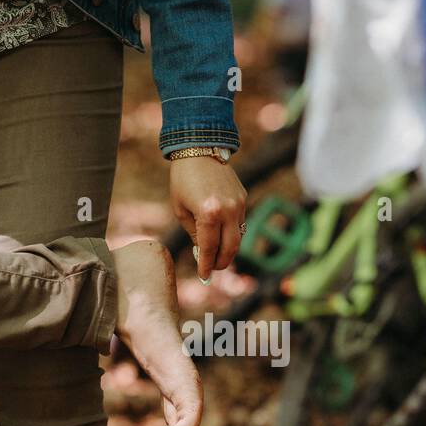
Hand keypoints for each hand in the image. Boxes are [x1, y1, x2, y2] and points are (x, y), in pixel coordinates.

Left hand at [169, 155, 246, 280]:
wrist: (200, 149)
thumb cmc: (183, 179)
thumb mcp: (181, 209)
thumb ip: (194, 233)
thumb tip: (204, 251)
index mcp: (208, 213)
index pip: (209, 248)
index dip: (206, 265)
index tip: (204, 276)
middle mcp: (228, 210)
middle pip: (230, 248)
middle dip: (221, 262)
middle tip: (212, 268)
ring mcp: (239, 204)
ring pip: (238, 237)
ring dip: (228, 250)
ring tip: (217, 256)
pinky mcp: (243, 199)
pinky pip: (239, 223)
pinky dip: (231, 234)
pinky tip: (222, 236)